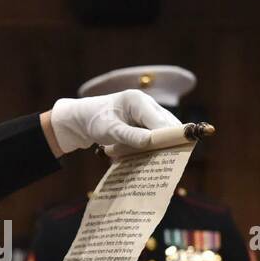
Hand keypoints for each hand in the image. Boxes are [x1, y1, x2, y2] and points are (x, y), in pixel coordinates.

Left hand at [47, 90, 179, 155]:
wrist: (84, 119)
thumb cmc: (95, 121)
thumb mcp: (110, 130)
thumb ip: (130, 135)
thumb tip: (150, 142)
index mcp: (137, 100)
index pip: (159, 119)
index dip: (168, 135)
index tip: (175, 152)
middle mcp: (146, 104)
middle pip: (167, 123)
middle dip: (170, 141)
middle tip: (174, 159)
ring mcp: (147, 113)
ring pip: (164, 129)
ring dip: (164, 144)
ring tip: (167, 161)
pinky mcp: (146, 122)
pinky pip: (156, 134)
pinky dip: (157, 145)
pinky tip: (156, 157)